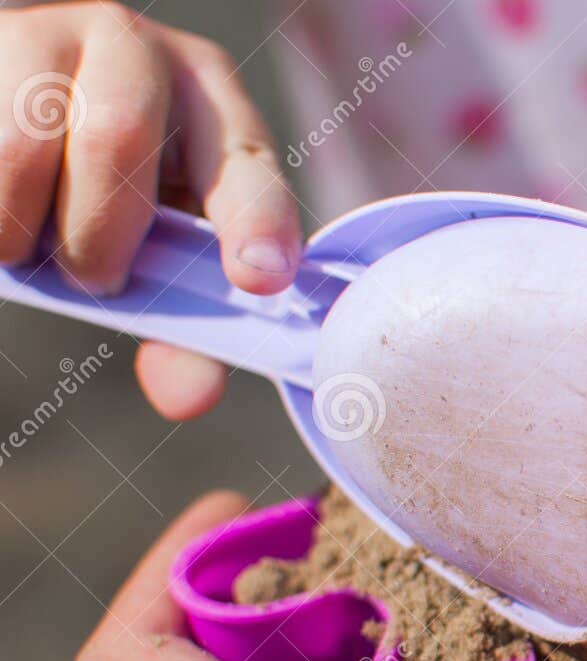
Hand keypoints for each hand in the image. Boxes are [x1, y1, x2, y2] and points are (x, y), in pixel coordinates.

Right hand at [1, 3, 299, 417]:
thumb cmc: (111, 186)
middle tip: (91, 276)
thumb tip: (186, 395)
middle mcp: (133, 47)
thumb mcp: (158, 244)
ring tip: (22, 243)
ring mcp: (42, 33)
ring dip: (15, 223)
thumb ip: (182, 324)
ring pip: (21, 143)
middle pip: (116, 139)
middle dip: (97, 234)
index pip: (246, 165)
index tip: (259, 279)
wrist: (20, 95)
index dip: (257, 222)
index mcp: (210, 101)